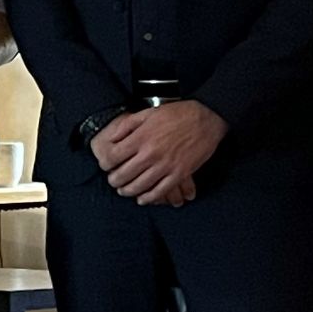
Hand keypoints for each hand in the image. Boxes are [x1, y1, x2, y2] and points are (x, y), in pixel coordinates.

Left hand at [97, 101, 227, 204]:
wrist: (207, 119)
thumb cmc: (178, 114)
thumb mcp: (149, 113)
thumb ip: (128, 125)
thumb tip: (112, 138)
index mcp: (141, 137)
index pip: (113, 157)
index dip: (105, 163)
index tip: (105, 165)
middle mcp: (150, 154)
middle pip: (123, 175)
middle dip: (114, 180)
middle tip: (113, 181)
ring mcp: (165, 166)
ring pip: (139, 186)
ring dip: (127, 191)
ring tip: (124, 190)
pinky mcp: (179, 174)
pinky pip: (160, 191)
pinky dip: (149, 198)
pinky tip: (142, 199)